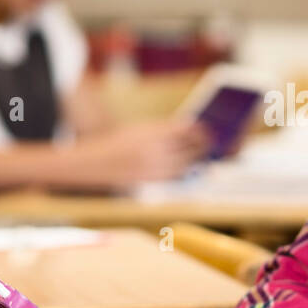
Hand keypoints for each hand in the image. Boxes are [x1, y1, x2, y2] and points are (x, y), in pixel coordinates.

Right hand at [79, 119, 209, 187]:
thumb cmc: (121, 142)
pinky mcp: (153, 180)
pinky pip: (177, 175)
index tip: (204, 128)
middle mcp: (155, 149)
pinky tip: (189, 166)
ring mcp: (155, 166)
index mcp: (152, 132)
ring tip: (201, 154)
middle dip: (202, 144)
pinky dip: (186, 170)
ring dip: (197, 159)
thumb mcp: (141, 128)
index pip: (185, 129)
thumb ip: (165, 128)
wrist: (98, 163)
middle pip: (190, 147)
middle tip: (208, 142)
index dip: (199, 129)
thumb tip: (189, 128)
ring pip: (187, 164)